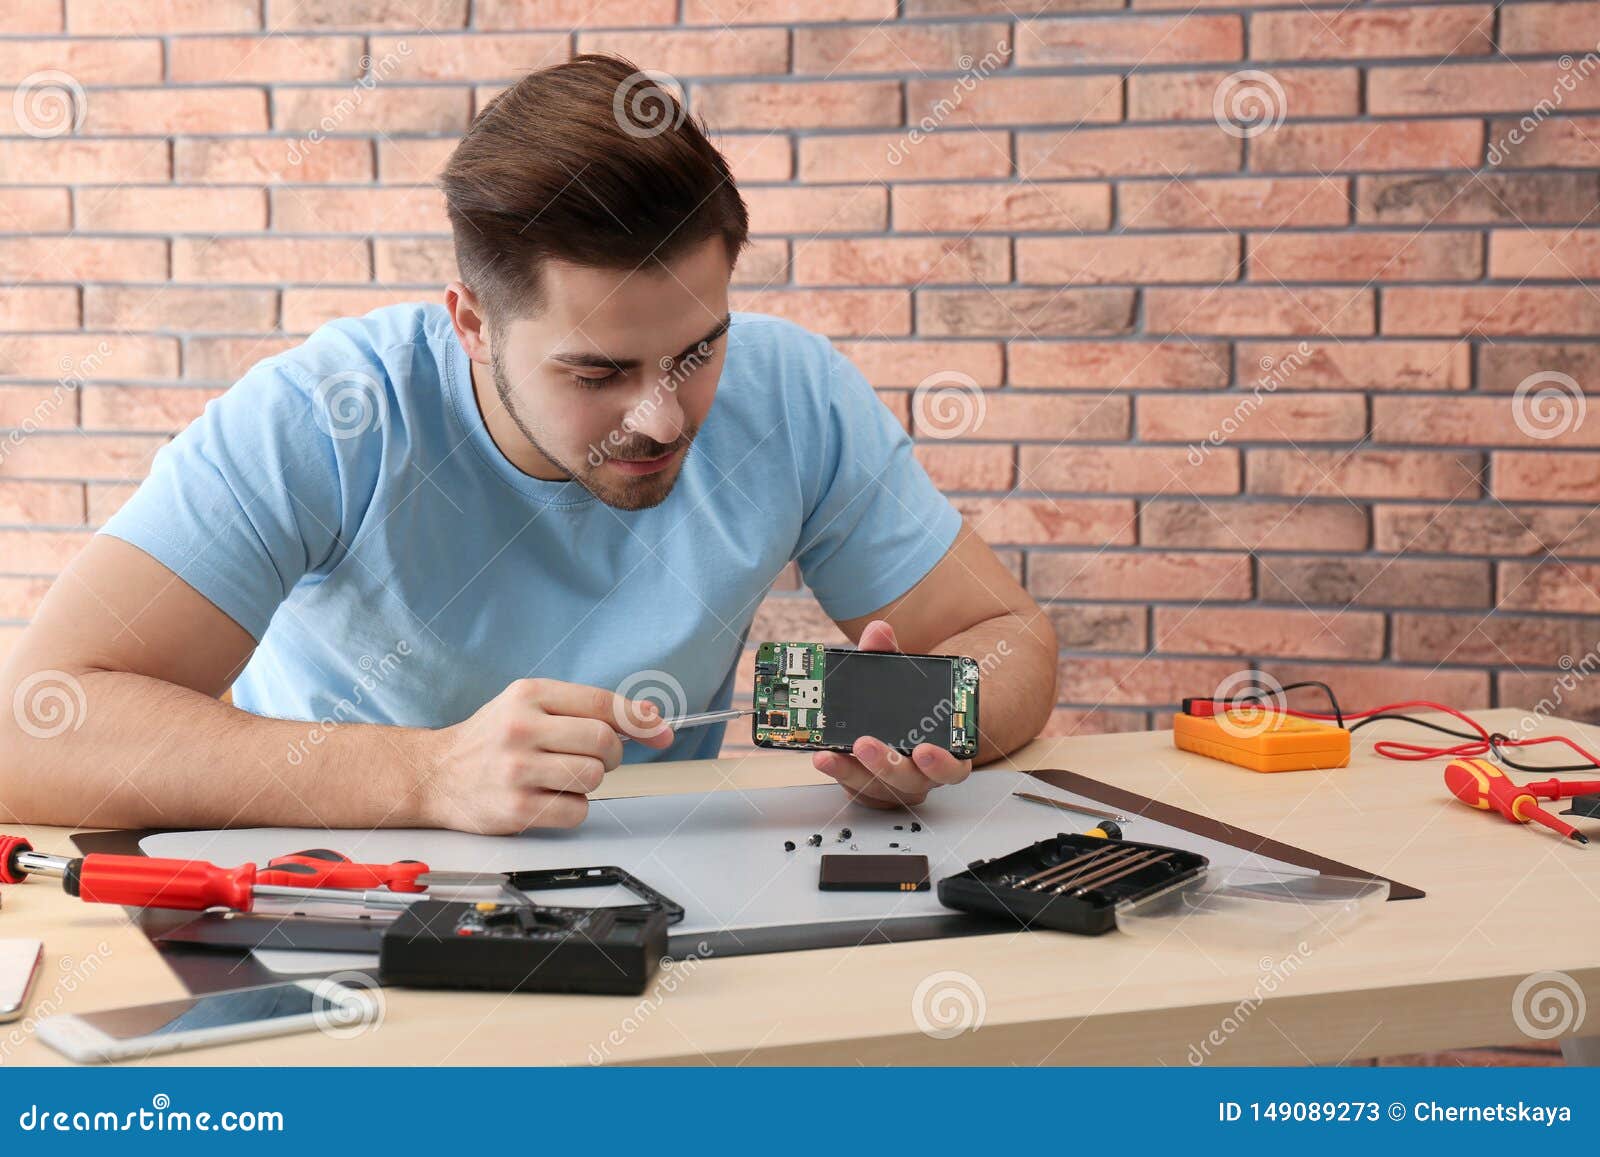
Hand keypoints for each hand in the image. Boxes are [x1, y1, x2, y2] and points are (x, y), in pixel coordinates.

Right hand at [416, 678, 673, 833]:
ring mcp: (517, 769)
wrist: (434, 775)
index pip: (602, 703)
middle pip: (605, 743)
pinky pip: (577, 811)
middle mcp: (521, 728)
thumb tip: (651, 719)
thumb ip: (586, 708)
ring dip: (589, 781)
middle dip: (611, 755)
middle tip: (593, 758)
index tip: (661, 732)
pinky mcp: (516, 808)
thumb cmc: (491, 739)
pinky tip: (548, 798)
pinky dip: (573, 808)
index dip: (640, 720)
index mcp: (529, 694)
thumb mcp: (530, 705)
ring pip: (594, 777)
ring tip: (560, 776)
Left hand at [811, 620, 972, 808]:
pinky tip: (822, 756)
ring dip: (851, 771)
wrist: (894, 724)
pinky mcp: (869, 791)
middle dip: (887, 764)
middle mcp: (922, 775)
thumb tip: (878, 631)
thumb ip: (889, 657)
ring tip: (828, 754)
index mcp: (946, 752)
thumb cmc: (905, 706)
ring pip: (877, 789)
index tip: (924, 750)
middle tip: (864, 744)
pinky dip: (837, 772)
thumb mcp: (900, 679)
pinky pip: (854, 789)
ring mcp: (894, 786)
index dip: (942, 764)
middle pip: (910, 781)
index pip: (953, 768)